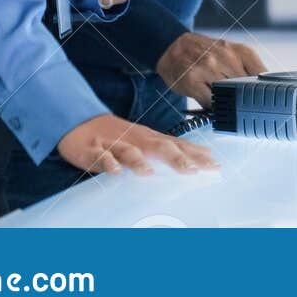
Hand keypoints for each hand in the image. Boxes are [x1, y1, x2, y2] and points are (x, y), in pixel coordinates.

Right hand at [56, 113, 218, 175]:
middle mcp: (137, 140)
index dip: (197, 155)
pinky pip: (101, 157)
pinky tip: (114, 172)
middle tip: (194, 170)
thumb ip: (169, 151)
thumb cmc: (119, 137)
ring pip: (130, 152)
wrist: (81, 124)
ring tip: (149, 173)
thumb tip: (198, 161)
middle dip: (178, 159)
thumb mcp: (146, 142)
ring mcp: (115, 144)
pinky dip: (108, 164)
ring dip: (140, 162)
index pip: (179, 146)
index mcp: (151, 139)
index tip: (215, 165)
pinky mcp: (94, 150)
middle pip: (160, 148)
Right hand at [157, 31, 265, 106]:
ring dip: (228, 106)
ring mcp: (208, 67)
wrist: (175, 47)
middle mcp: (226, 56)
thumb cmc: (208, 53)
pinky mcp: (191, 80)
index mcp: (242, 51)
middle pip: (246, 89)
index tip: (267, 104)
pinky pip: (209, 103)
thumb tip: (267, 94)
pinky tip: (212, 105)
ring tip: (226, 106)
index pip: (263, 76)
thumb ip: (250, 71)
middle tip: (246, 112)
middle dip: (246, 102)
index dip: (266, 93)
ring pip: (227, 97)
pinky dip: (213, 108)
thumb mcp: (233, 55)